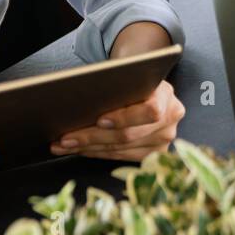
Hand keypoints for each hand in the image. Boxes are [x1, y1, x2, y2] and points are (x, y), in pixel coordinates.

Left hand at [49, 79, 185, 161]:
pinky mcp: (153, 155)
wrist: (145, 88)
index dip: (124, 118)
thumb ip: (116, 87)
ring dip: (89, 148)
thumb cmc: (131, 81)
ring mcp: (163, 140)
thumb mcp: (129, 77)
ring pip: (121, 149)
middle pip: (129, 135)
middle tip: (65, 138)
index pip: (150, 111)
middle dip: (92, 136)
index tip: (99, 120)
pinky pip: (121, 157)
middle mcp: (170, 120)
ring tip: (64, 145)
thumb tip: (80, 100)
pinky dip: (97, 153)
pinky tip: (80, 149)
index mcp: (166, 95)